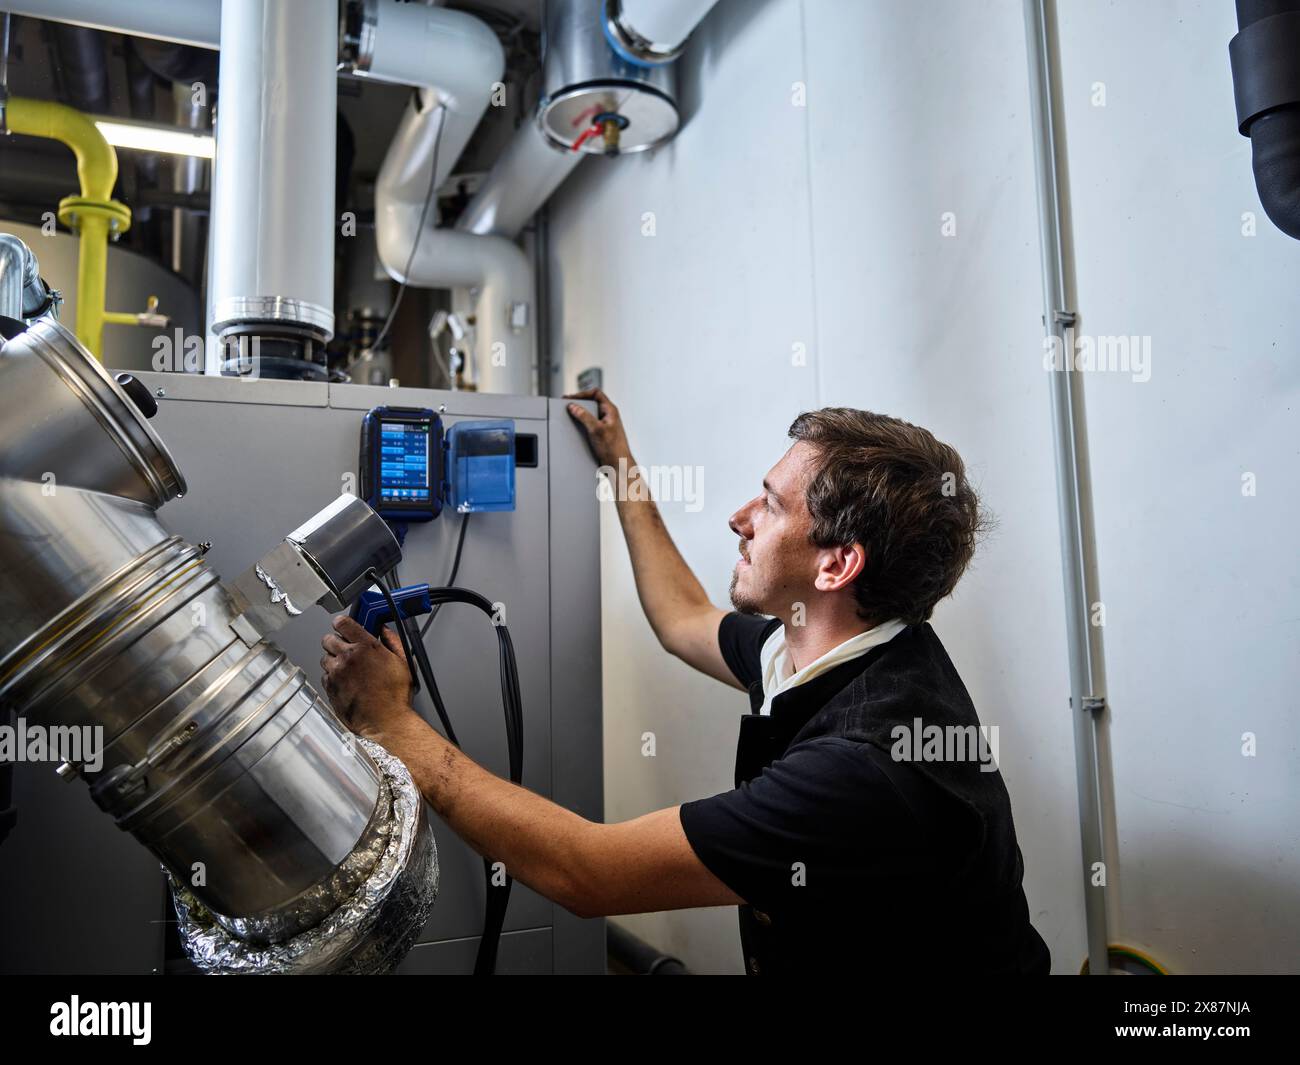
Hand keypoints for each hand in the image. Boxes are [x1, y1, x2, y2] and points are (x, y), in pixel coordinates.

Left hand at [320, 615, 417, 745]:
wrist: (387, 721)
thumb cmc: (396, 696)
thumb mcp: (404, 662)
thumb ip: (393, 641)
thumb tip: (385, 630)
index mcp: (365, 647)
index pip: (342, 623)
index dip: (342, 623)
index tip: (343, 626)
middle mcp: (347, 658)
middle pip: (328, 639)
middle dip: (336, 642)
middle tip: (346, 649)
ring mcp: (336, 673)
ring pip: (325, 658)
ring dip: (334, 660)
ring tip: (349, 670)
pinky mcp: (330, 688)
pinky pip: (325, 676)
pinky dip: (333, 677)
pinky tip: (347, 683)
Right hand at [564, 388, 631, 468]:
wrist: (618, 465)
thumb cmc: (614, 449)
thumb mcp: (596, 429)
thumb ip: (584, 416)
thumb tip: (573, 407)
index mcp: (610, 410)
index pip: (596, 394)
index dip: (582, 394)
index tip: (570, 398)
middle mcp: (608, 416)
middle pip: (592, 403)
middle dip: (579, 403)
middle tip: (568, 405)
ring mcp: (604, 425)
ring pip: (590, 414)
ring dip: (580, 414)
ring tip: (570, 416)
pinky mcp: (601, 434)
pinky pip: (589, 425)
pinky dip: (581, 424)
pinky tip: (576, 428)